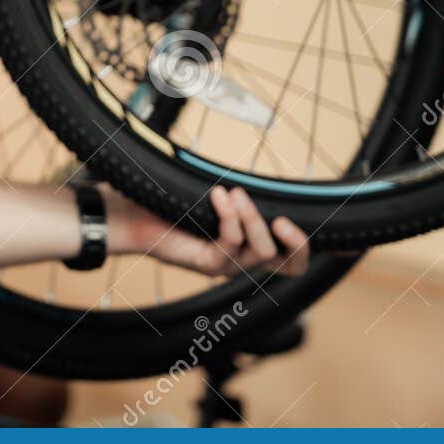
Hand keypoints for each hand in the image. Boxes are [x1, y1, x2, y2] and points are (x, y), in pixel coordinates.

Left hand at [104, 184, 310, 276]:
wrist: (128, 217)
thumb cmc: (167, 204)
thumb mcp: (210, 198)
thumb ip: (237, 196)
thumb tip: (257, 177)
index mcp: (249, 246)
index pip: (291, 261)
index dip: (308, 249)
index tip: (314, 225)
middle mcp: (242, 261)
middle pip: (291, 267)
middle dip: (296, 243)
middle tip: (281, 219)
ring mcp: (225, 265)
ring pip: (261, 251)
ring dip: (252, 218)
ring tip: (236, 193)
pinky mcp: (206, 264)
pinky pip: (230, 244)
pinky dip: (229, 217)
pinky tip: (218, 197)